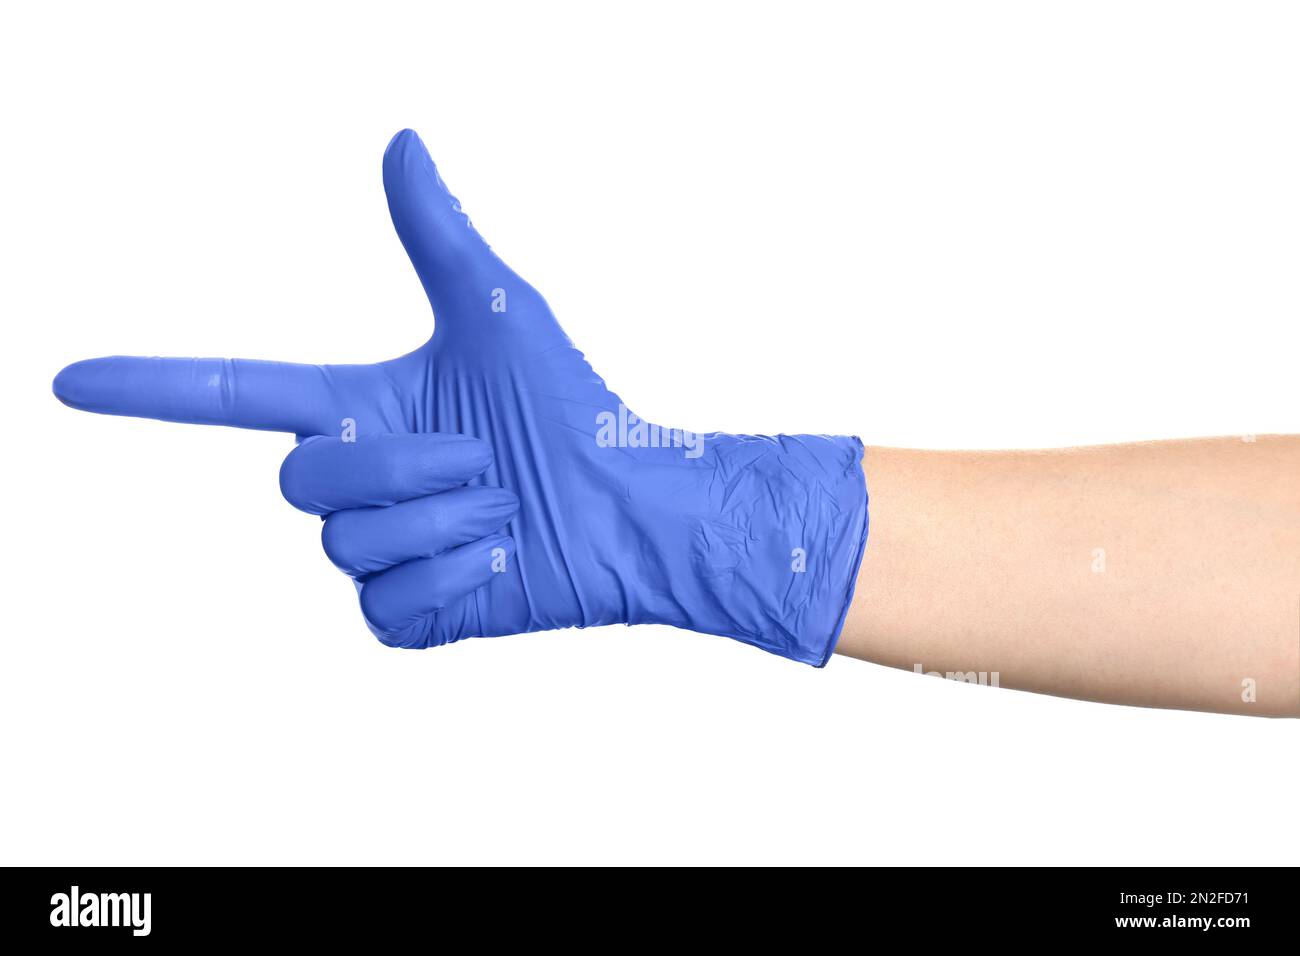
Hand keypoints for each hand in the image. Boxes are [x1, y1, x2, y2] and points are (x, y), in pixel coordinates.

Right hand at [54, 130, 868, 662]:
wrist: (629, 509)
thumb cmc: (570, 410)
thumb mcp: (500, 318)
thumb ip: (440, 238)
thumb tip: (402, 141)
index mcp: (357, 408)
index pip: (236, 396)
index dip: (154, 387)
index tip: (73, 381)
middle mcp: (355, 480)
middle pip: (303, 482)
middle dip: (400, 468)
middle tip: (483, 461)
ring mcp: (376, 552)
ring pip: (347, 546)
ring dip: (441, 519)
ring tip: (500, 507)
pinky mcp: (406, 616)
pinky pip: (383, 606)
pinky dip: (452, 578)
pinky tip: (499, 559)